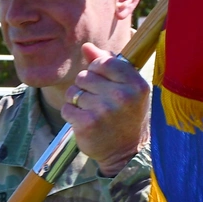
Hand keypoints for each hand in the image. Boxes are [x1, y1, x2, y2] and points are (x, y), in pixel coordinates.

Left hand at [60, 44, 149, 175]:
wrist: (125, 154)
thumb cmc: (126, 117)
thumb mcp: (126, 89)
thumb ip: (108, 65)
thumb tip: (86, 47)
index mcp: (135, 84)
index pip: (103, 62)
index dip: (97, 71)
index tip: (103, 84)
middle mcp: (121, 96)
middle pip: (85, 76)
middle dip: (86, 87)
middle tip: (99, 103)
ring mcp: (104, 110)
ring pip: (74, 91)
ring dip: (77, 101)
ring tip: (92, 112)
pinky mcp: (87, 124)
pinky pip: (67, 107)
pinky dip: (71, 114)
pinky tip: (84, 122)